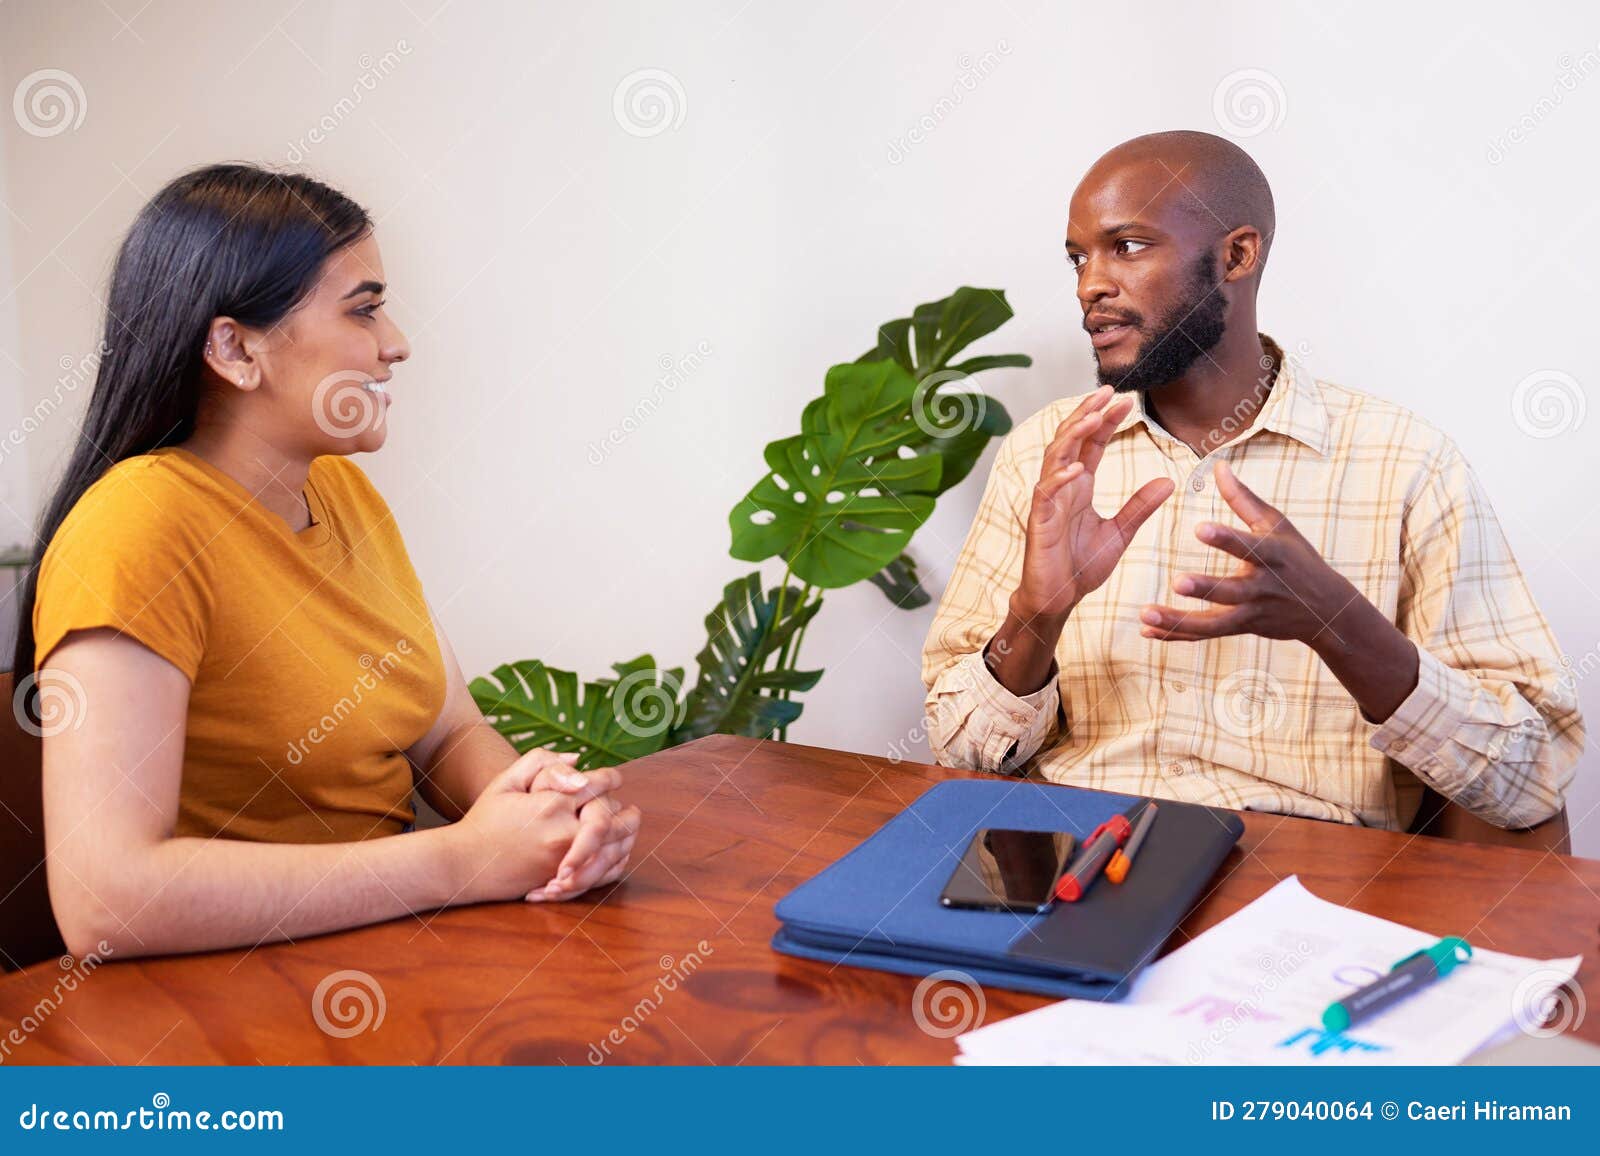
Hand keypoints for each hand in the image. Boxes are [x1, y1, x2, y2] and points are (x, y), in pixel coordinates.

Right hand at [445, 752, 624, 903]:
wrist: (464, 863)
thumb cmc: (484, 818)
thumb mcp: (506, 780)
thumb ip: (542, 762)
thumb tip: (578, 760)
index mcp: (552, 802)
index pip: (600, 784)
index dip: (612, 778)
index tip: (615, 778)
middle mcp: (564, 831)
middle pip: (615, 817)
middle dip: (626, 811)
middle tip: (632, 809)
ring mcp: (565, 859)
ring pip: (615, 847)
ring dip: (626, 837)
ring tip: (629, 829)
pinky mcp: (563, 881)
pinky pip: (603, 873)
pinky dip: (616, 862)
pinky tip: (616, 853)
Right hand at [1014, 385, 1175, 621]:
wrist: (1058, 599)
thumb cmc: (1081, 566)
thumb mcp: (1120, 532)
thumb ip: (1139, 506)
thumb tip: (1169, 480)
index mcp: (1079, 485)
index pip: (1091, 443)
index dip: (1106, 420)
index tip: (1126, 400)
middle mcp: (1062, 486)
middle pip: (1070, 439)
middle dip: (1087, 414)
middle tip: (1108, 392)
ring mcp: (1048, 501)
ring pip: (1055, 457)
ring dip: (1073, 436)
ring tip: (1094, 418)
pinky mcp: (1039, 521)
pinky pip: (1046, 493)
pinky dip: (1059, 478)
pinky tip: (1076, 467)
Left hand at [1139, 459, 1360, 644]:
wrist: (1325, 610)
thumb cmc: (1297, 557)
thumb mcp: (1277, 524)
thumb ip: (1243, 498)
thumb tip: (1218, 465)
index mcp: (1272, 555)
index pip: (1248, 546)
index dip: (1225, 538)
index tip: (1199, 528)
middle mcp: (1262, 586)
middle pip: (1232, 591)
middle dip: (1205, 588)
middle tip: (1177, 582)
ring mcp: (1252, 612)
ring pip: (1214, 622)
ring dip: (1179, 621)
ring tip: (1146, 615)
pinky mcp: (1242, 628)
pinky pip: (1205, 634)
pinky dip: (1176, 635)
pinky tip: (1147, 631)